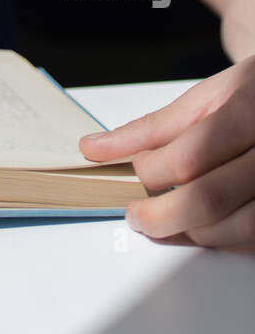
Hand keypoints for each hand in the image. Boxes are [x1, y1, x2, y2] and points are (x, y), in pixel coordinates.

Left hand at [79, 55, 254, 250]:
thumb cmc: (248, 97)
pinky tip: (198, 225)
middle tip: (136, 215)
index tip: (135, 170)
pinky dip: (220, 237)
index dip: (152, 170)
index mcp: (249, 111)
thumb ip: (151, 127)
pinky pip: (253, 236)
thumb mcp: (204, 97)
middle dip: (162, 215)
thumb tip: (95, 148)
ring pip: (237, 226)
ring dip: (191, 231)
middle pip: (211, 199)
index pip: (190, 155)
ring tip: (166, 220)